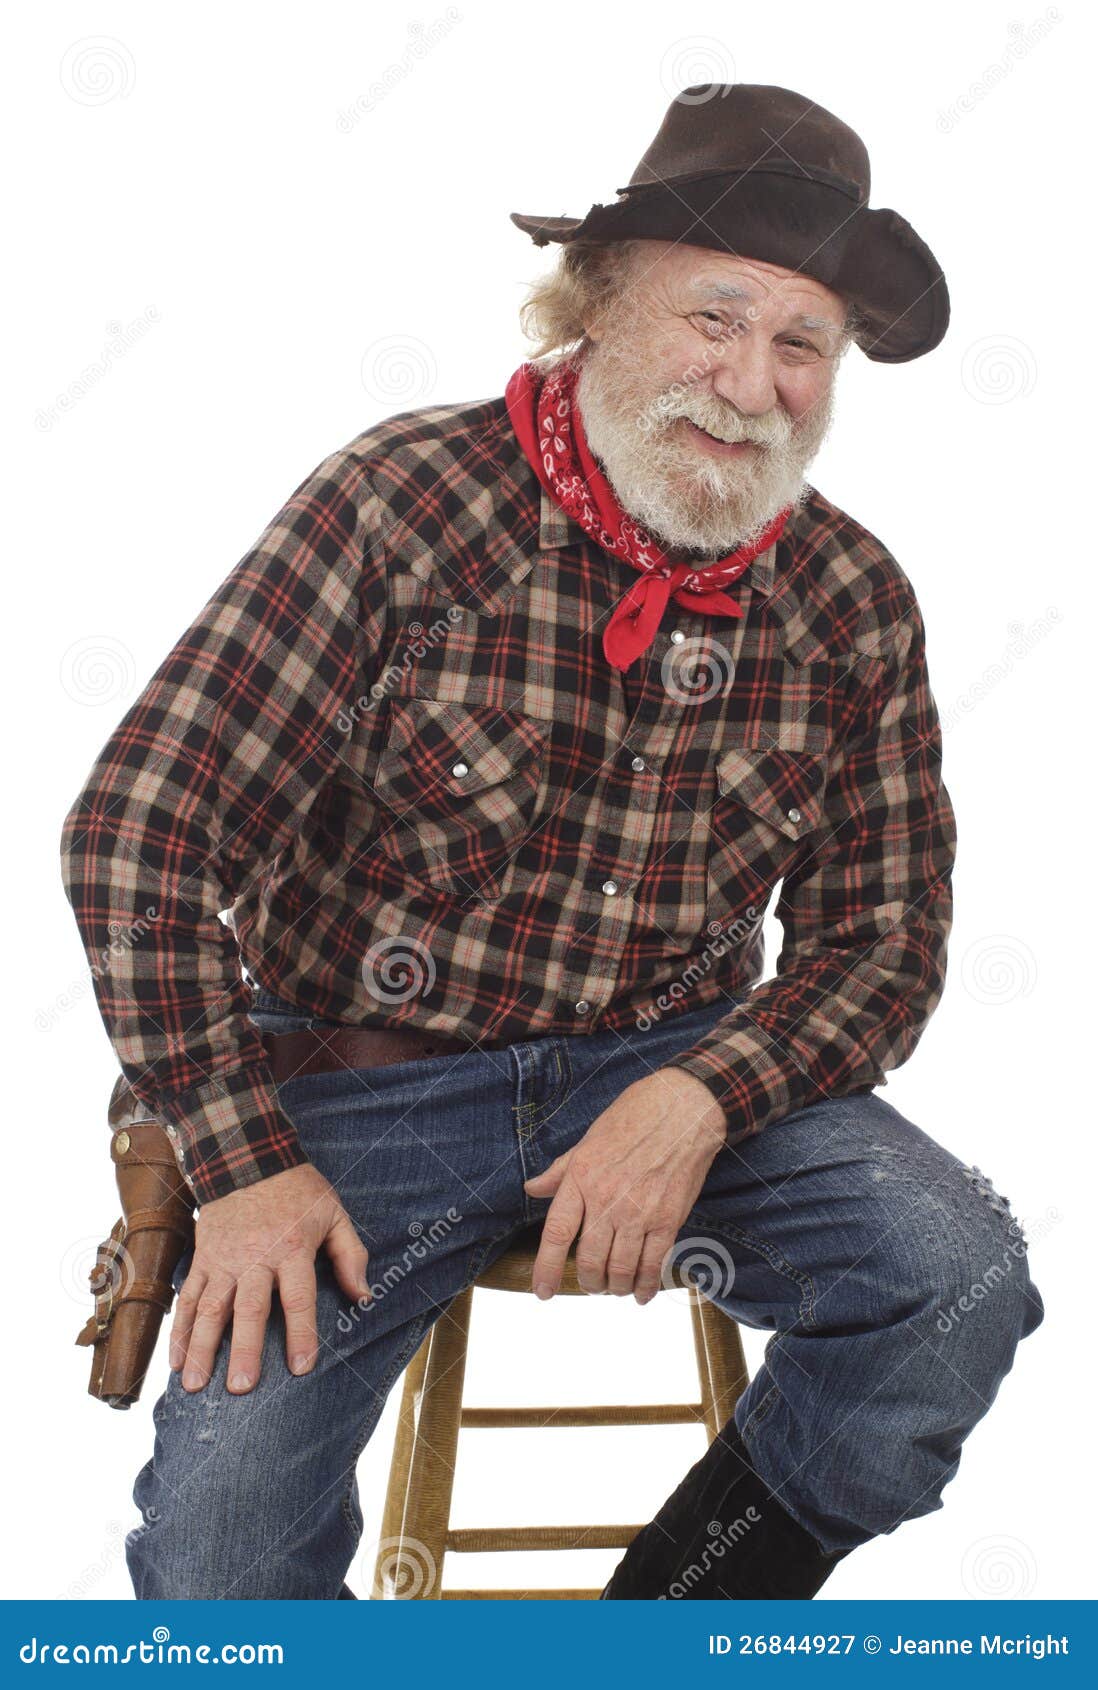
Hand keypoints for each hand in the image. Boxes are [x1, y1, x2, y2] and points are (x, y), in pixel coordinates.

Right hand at [168, 1162, 369, 1394]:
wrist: (247, 1156)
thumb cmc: (297, 1190)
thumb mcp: (334, 1214)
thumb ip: (350, 1255)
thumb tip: (363, 1297)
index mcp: (293, 1249)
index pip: (298, 1298)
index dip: (302, 1333)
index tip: (302, 1368)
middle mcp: (255, 1258)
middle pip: (250, 1309)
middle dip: (246, 1350)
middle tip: (242, 1388)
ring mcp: (223, 1260)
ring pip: (211, 1309)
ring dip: (203, 1349)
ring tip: (197, 1386)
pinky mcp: (202, 1259)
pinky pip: (189, 1298)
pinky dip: (180, 1331)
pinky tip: (177, 1361)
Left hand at [523, 1069, 726, 1303]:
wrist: (683, 1109)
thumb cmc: (633, 1117)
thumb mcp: (588, 1140)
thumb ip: (560, 1172)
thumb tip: (532, 1189)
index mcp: (582, 1178)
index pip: (557, 1233)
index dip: (546, 1268)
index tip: (543, 1291)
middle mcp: (607, 1200)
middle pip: (590, 1260)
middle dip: (588, 1282)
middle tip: (590, 1285)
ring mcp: (639, 1212)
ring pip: (620, 1269)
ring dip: (614, 1287)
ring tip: (613, 1288)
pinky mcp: (668, 1219)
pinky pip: (653, 1264)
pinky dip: (645, 1285)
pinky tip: (641, 1293)